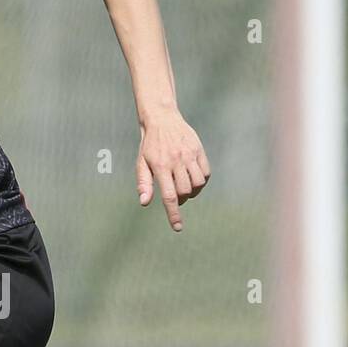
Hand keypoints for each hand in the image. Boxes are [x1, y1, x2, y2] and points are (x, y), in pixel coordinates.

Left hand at [136, 114, 210, 231]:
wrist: (162, 119)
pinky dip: (201, 181)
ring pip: (198, 184)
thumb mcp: (141, 163)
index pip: (169, 196)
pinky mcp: (199, 150)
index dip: (174, 214)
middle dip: (181, 199)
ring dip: (192, 192)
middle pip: (185, 191)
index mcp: (161, 166)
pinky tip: (193, 179)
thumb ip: (144, 183)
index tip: (178, 227)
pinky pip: (206, 173)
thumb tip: (145, 203)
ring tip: (184, 187)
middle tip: (175, 196)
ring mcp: (190, 155)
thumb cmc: (149, 145)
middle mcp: (177, 161)